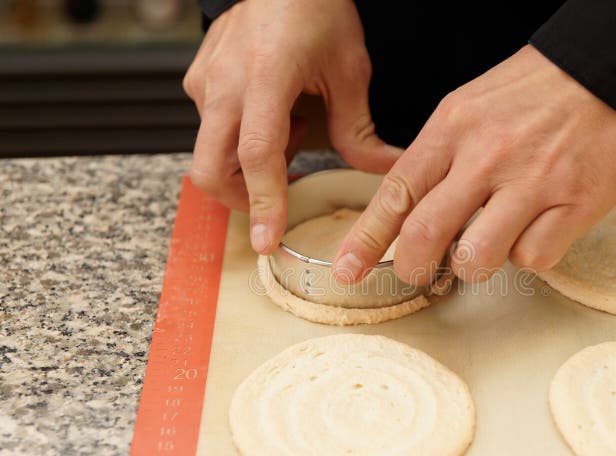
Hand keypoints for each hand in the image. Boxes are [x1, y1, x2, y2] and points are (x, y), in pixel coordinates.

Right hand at [183, 0, 401, 253]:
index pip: (257, 155)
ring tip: (291, 128)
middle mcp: (224, 82)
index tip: (267, 240)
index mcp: (266, 76)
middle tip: (275, 199)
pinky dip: (242, 138)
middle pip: (209, 168)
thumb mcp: (349, 70)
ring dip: (249, 163)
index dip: (263, 202)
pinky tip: (274, 112)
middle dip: (239, 199)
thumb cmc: (317, 10)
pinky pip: (212, 128)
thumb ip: (359, 130)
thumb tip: (385, 173)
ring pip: (212, 152)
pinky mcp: (197, 79)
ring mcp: (205, 80)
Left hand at [333, 46, 615, 284]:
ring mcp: (532, 182)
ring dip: (473, 265)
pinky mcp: (575, 204)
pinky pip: (532, 258)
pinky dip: (527, 254)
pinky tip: (535, 229)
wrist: (614, 68)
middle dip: (412, 267)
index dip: (366, 239)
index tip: (347, 270)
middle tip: (418, 272)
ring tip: (487, 245)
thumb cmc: (539, 89)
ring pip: (476, 258)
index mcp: (453, 127)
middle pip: (425, 235)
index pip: (396, 193)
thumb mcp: (471, 105)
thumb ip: (439, 155)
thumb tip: (409, 206)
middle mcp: (486, 156)